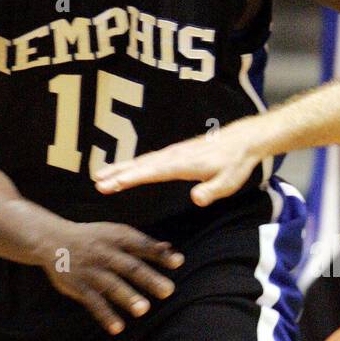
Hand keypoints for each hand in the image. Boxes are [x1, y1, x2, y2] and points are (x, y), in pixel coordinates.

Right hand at [38, 221, 182, 334]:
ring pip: (111, 285)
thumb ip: (142, 244)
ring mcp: (90, 270)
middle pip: (129, 266)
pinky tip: (118, 328)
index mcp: (116, 237)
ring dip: (127, 297)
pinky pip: (93, 302)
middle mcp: (104, 252)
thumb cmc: (94, 238)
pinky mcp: (77, 286)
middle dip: (149, 278)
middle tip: (168, 291)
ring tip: (143, 309)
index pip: (141, 245)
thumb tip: (171, 252)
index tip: (178, 262)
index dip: (159, 254)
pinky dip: (104, 315)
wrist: (51, 239)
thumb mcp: (115, 234)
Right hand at [95, 125, 261, 205]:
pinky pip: (149, 159)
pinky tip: (125, 169)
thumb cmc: (235, 163)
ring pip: (142, 161)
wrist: (242, 141)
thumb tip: (196, 199)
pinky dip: (133, 164)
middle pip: (140, 165)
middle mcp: (173, 156)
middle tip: (97, 182)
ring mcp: (173, 153)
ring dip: (121, 167)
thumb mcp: (228, 182)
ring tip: (100, 175)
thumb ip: (211, 191)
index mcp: (182, 164)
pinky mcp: (175, 153)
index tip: (111, 184)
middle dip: (118, 173)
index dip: (130, 178)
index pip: (151, 172)